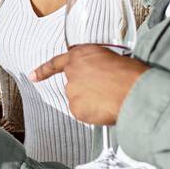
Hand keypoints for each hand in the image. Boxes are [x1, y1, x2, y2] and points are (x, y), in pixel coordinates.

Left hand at [28, 45, 148, 124]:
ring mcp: (72, 90)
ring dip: (91, 102)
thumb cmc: (132, 74)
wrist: (137, 91)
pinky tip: (106, 108)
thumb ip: (96, 66)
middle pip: (73, 85)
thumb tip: (98, 77)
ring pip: (79, 100)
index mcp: (81, 54)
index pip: (56, 62)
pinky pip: (83, 113)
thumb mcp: (112, 58)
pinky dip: (93, 113)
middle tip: (107, 91)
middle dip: (86, 90)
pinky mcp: (75, 107)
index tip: (33, 76)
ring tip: (110, 98)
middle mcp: (72, 71)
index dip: (43, 71)